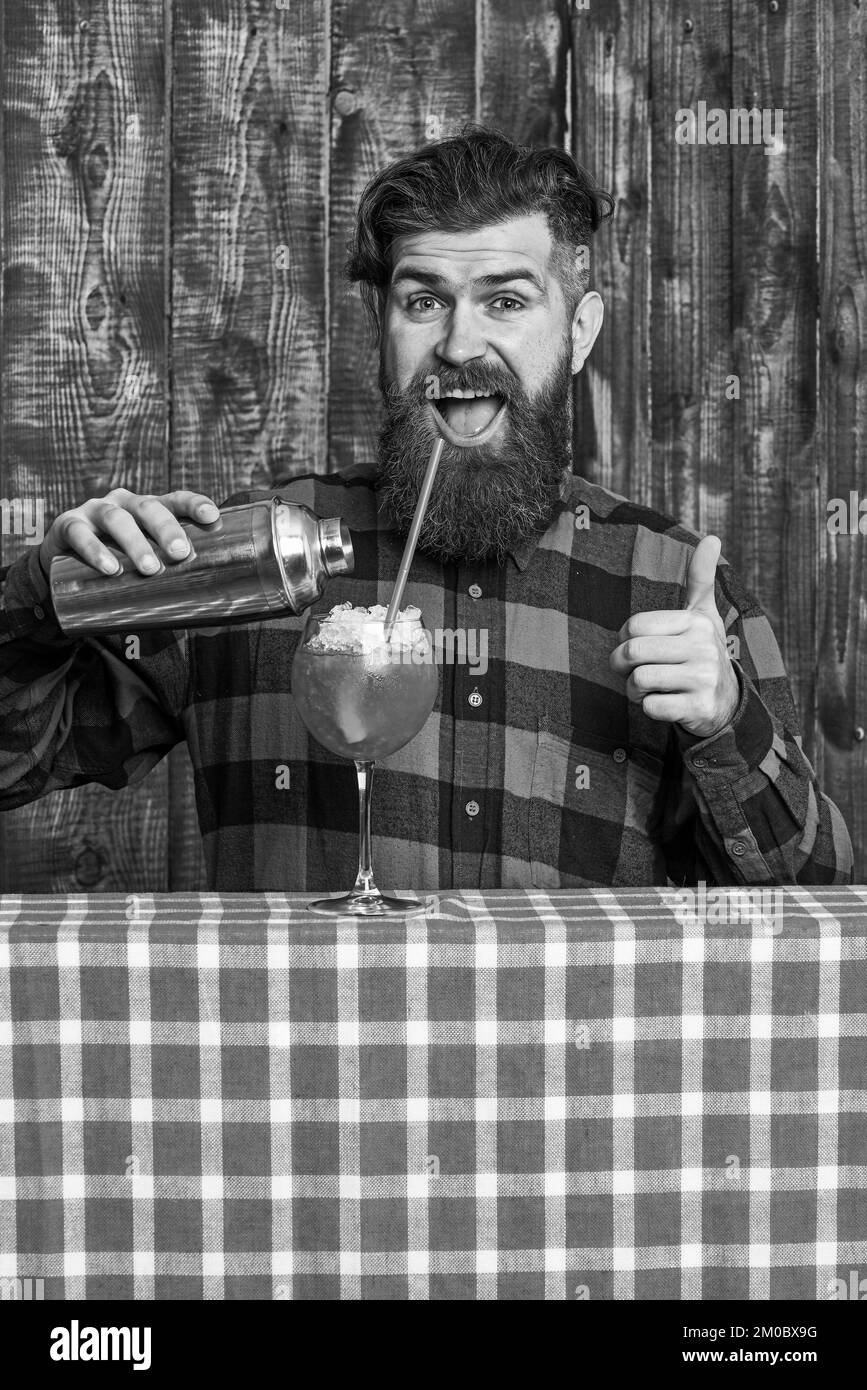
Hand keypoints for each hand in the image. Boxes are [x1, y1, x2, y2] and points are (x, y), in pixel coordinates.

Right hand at [37, 488, 221, 580]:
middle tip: (180, 553)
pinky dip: (94, 549)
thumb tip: (214, 629)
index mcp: (149, 510)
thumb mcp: (145, 572)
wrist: (62, 571)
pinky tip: (109, 568)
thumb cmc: (119, 570)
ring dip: (134, 542)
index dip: (193, 504)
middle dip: (166, 528)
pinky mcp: (67, 525)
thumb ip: (174, 591)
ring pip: (116, 518)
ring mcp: (94, 511)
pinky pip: (79, 532)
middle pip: (147, 507)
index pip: (174, 500)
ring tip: (149, 569)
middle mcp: (124, 504)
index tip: (210, 516)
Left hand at [608, 534, 739, 739]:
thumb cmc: (702, 652)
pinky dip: (649, 708)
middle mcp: (704, 647)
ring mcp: (704, 679)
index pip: (634, 626)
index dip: (624, 639)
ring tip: (650, 688)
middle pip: (632, 653)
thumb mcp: (703, 614)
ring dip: (634, 690)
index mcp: (696, 622)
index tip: (637, 646)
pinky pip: (651, 708)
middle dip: (622, 666)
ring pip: (639, 681)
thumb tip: (712, 537)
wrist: (727, 702)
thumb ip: (701, 577)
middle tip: (631, 671)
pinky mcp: (700, 708)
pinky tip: (666, 703)